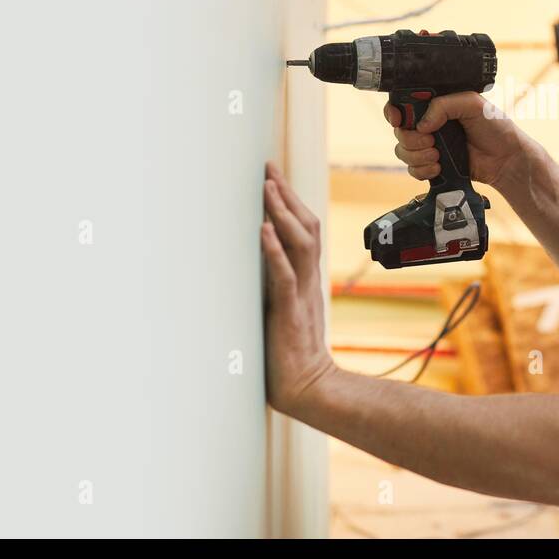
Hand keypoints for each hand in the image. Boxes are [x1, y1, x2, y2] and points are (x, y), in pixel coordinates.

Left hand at [261, 161, 336, 416]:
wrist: (309, 389)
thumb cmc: (288, 357)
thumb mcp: (280, 313)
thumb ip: (272, 290)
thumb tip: (249, 268)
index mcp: (306, 280)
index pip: (305, 230)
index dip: (290, 201)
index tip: (272, 176)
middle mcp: (308, 281)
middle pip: (305, 227)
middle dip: (286, 195)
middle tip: (268, 168)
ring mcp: (301, 295)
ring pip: (299, 244)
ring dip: (282, 213)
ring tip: (267, 188)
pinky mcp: (290, 312)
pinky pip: (284, 275)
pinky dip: (274, 251)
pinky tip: (264, 230)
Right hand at [384, 92, 523, 187]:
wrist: (506, 159)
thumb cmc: (495, 126)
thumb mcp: (472, 104)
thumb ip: (444, 106)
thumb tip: (421, 125)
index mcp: (436, 105)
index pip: (403, 104)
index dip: (394, 112)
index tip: (399, 120)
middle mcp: (429, 124)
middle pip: (399, 131)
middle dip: (410, 139)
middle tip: (431, 141)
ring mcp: (429, 146)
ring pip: (403, 151)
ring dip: (416, 156)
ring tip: (437, 156)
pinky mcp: (432, 166)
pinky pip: (412, 170)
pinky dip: (421, 170)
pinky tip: (438, 168)